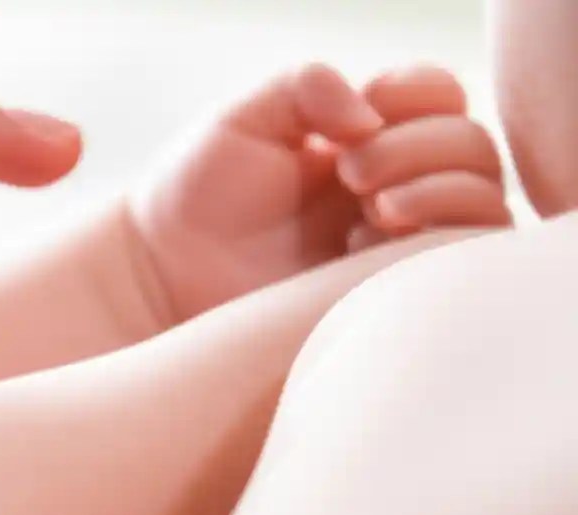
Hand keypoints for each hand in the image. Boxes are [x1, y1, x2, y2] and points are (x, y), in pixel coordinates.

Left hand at [125, 63, 507, 322]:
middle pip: (475, 148)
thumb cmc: (196, 195)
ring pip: (485, 205)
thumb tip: (370, 116)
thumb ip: (305, 85)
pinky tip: (363, 249)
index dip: (420, 94)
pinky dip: (432, 245)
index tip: (361, 116)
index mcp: (365, 135)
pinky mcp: (389, 295)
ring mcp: (397, 243)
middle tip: (352, 173)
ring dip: (440, 192)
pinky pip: (461, 268)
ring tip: (370, 208)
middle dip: (422, 148)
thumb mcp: (243, 117)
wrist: (163, 272)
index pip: (441, 97)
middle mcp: (395, 185)